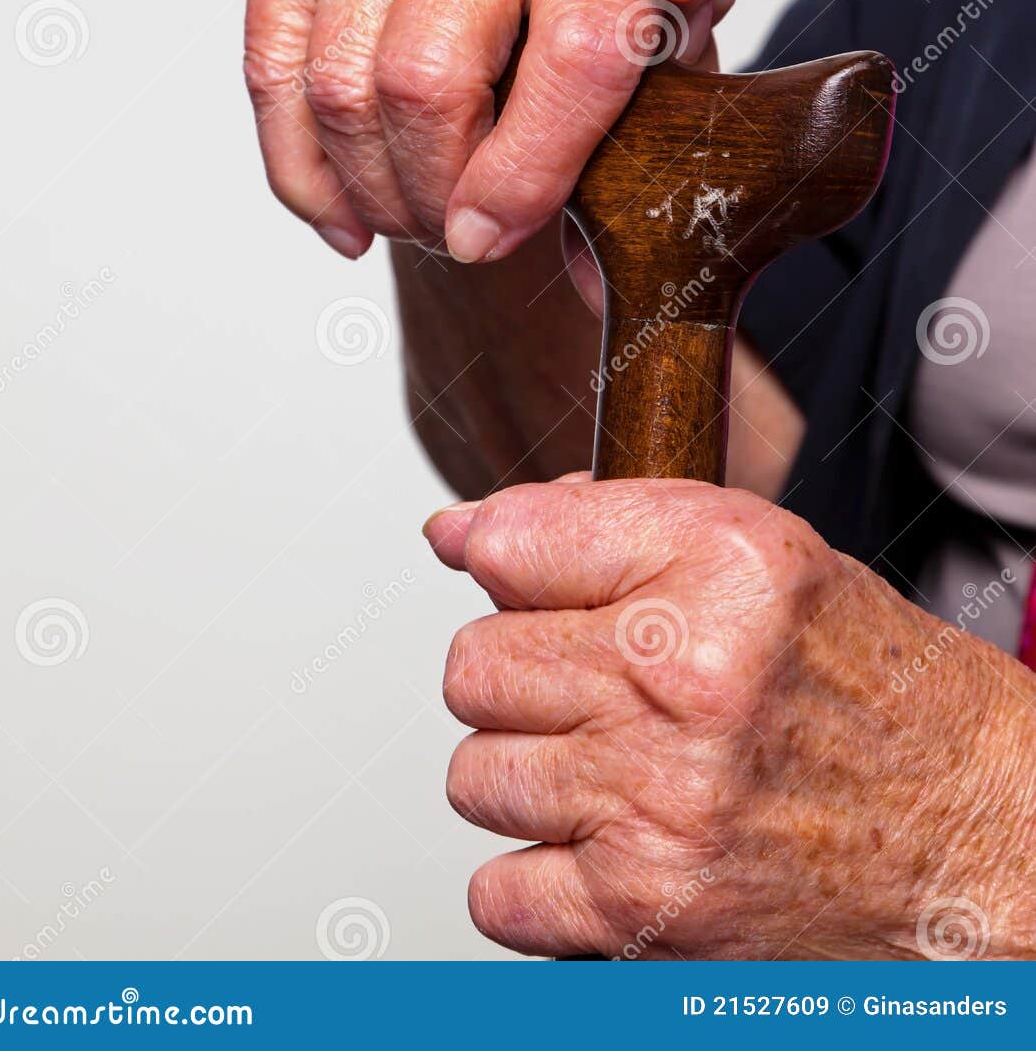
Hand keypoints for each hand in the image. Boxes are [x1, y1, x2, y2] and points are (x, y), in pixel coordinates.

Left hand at [425, 475, 1035, 958]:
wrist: (977, 831)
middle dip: (521, 677)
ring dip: (530, 778)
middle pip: (474, 664)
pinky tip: (608, 847)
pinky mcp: (646, 909)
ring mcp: (658, 799)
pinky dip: (539, 882)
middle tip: (594, 691)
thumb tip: (456, 534)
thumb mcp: (759, 557)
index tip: (534, 589)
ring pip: (473, 774)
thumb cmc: (869, 689)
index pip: (508, 543)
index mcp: (719, 565)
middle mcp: (684, 676)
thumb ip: (601, 523)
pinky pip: (498, 892)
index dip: (510, 567)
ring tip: (612, 771)